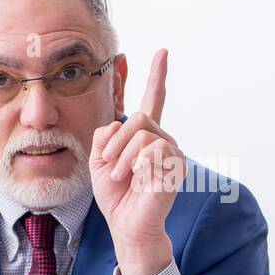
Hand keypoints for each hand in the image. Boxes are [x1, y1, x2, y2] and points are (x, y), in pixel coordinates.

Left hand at [90, 49, 186, 274]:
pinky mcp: (176, 165)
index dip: (157, 76)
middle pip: (139, 118)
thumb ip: (104, 136)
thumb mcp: (98, 159)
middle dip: (117, 141)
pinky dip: (137, 164)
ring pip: (144, 134)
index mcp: (143, 136)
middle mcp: (161, 139)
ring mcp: (171, 151)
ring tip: (120, 176)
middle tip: (109, 165)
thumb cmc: (115, 195)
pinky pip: (153, 149)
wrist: (126, 223)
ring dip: (123, 156)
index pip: (153, 100)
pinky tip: (137, 179)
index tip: (163, 51)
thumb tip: (118, 126)